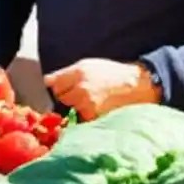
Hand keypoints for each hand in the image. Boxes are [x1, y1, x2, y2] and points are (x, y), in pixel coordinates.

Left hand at [44, 59, 159, 120]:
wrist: (137, 86)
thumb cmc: (113, 74)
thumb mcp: (89, 65)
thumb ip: (66, 73)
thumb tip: (46, 81)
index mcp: (79, 72)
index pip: (54, 84)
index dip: (62, 85)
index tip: (69, 86)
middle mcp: (81, 88)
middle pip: (61, 97)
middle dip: (69, 96)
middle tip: (85, 93)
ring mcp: (87, 105)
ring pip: (72, 109)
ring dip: (78, 106)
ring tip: (94, 100)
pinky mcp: (94, 118)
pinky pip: (81, 118)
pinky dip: (86, 115)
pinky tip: (98, 108)